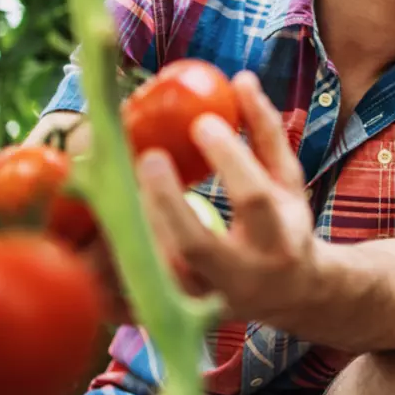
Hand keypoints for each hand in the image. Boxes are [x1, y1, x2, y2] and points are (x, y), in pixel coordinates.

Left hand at [136, 71, 316, 323]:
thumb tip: (241, 80)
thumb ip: (265, 133)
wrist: (292, 295)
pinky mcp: (176, 314)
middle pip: (196, 245)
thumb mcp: (288, 181)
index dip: (228, 159)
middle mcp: (242, 277)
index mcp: (277, 240)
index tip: (201, 121)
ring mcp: (203, 301)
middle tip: (147, 156)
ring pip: (156, 272)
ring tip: (114, 179)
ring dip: (131, 226)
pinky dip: (115, 259)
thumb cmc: (285, 226)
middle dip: (166, 202)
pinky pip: (135, 291)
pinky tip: (101, 221)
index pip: (253, 200)